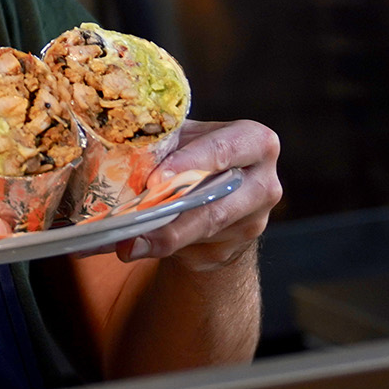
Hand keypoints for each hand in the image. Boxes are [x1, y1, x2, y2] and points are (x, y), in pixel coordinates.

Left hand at [115, 120, 280, 272]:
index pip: (223, 149)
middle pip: (216, 201)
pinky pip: (192, 249)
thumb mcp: (184, 139)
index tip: (156, 178)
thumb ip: (165, 142)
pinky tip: (133, 246)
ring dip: (161, 237)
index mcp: (254, 143)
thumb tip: (125, 154)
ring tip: (126, 241)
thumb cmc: (194, 156)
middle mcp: (262, 183)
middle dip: (173, 211)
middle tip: (135, 219)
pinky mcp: (232, 248)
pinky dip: (160, 246)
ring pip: (202, 230)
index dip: (190, 162)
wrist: (211, 195)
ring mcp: (252, 221)